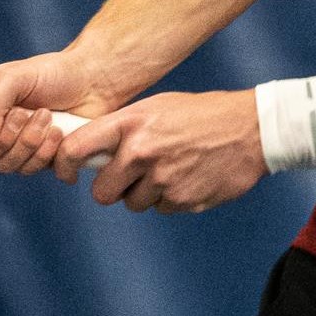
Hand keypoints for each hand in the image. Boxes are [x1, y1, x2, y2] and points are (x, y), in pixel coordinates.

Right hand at [0, 50, 113, 174]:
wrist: (94, 82)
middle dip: (0, 141)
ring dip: (29, 141)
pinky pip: (32, 171)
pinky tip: (60, 131)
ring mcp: (11, 148)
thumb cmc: (51, 73)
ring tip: (48, 116)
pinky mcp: (37, 161)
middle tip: (23, 114)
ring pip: (4, 167)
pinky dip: (48, 152)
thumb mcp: (15, 78)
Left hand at [56, 90, 265, 214]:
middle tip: (130, 176)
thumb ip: (124, 128)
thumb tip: (91, 151)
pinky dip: (172, 198)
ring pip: (134, 204)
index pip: (78, 149)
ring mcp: (163, 180)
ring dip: (146, 193)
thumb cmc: (202, 114)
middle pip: (102, 193)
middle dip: (112, 189)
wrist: (252, 129)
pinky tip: (189, 176)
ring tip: (170, 169)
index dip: (63, 165)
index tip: (66, 172)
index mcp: (132, 123)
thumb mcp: (157, 107)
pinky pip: (163, 209)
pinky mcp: (183, 201)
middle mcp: (142, 152)